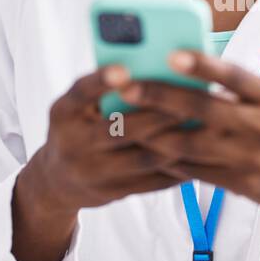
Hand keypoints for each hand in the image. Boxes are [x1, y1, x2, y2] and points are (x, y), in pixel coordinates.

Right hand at [19, 64, 190, 214]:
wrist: (56, 180)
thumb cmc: (78, 126)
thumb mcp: (77, 106)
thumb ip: (105, 90)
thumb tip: (156, 68)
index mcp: (63, 113)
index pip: (81, 93)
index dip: (101, 81)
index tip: (124, 69)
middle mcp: (72, 143)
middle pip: (122, 129)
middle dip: (160, 115)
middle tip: (191, 101)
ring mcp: (92, 172)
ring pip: (143, 158)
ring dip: (177, 142)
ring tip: (203, 128)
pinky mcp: (111, 193)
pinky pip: (151, 182)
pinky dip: (177, 169)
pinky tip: (199, 155)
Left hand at [120, 50, 259, 260]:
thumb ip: (238, 90)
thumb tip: (185, 73)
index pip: (235, 76)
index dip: (202, 66)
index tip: (170, 55)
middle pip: (204, 109)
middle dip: (161, 97)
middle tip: (128, 87)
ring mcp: (251, 157)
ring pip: (190, 143)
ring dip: (153, 132)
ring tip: (126, 120)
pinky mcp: (239, 183)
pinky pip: (193, 170)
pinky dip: (167, 158)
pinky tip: (145, 148)